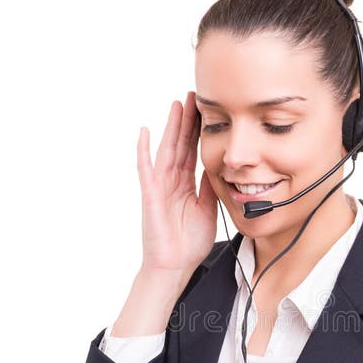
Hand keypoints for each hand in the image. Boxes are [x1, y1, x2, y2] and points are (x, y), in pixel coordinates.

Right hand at [137, 92, 217, 273]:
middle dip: (187, 121)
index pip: (194, 151)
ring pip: (166, 150)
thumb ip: (210, 188)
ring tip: (177, 104)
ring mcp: (160, 186)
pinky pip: (146, 169)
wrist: (175, 265)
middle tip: (194, 96)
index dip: (200, 132)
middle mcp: (172, 181)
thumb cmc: (189, 243)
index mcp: (186, 185)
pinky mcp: (151, 194)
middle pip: (180, 144)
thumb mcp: (208, 210)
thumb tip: (218, 168)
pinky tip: (143, 132)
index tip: (207, 111)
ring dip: (171, 127)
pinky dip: (143, 151)